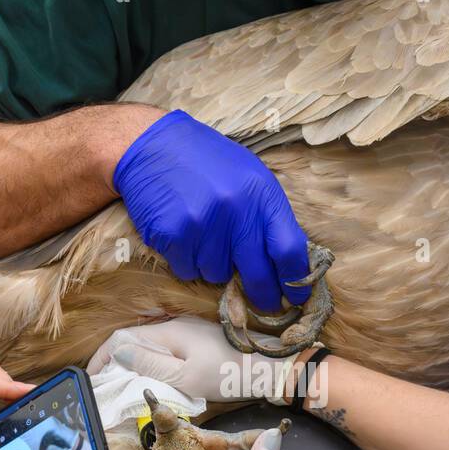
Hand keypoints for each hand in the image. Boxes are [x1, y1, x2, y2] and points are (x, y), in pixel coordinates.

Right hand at [87, 316, 299, 404]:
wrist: (270, 369)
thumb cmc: (229, 375)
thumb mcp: (185, 377)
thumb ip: (149, 364)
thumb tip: (116, 352)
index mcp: (167, 331)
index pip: (121, 338)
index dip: (101, 358)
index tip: (91, 380)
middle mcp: (174, 325)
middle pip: (132, 339)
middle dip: (113, 361)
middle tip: (103, 387)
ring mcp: (188, 331)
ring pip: (149, 344)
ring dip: (131, 362)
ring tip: (122, 386)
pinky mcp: (199, 341)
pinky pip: (165, 348)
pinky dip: (151, 362)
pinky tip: (152, 378)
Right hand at [112, 110, 309, 311]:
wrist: (151, 145)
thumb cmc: (206, 162)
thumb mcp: (249, 177)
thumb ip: (266, 216)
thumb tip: (286, 264)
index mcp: (261, 194)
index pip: (289, 248)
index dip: (296, 280)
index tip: (296, 295)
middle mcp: (236, 210)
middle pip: (258, 274)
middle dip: (263, 294)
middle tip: (264, 303)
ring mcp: (204, 224)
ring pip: (218, 275)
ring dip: (213, 265)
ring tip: (203, 235)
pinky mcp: (174, 235)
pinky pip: (189, 271)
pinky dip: (187, 261)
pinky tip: (183, 235)